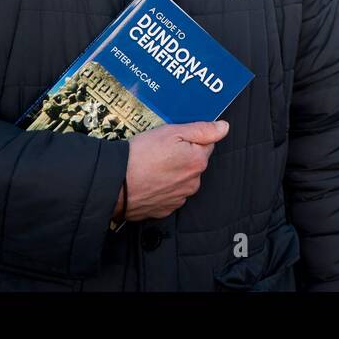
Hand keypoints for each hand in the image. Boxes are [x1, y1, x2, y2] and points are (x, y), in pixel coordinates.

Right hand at [113, 120, 228, 220]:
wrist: (114, 183)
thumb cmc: (140, 155)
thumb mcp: (172, 132)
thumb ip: (202, 130)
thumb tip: (224, 128)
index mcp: (198, 162)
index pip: (205, 145)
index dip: (188, 139)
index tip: (173, 140)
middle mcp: (193, 183)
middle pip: (193, 164)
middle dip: (181, 157)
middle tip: (159, 152)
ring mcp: (179, 198)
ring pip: (181, 180)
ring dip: (172, 173)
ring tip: (151, 167)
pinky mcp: (164, 210)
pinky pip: (168, 195)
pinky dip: (161, 188)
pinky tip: (148, 180)